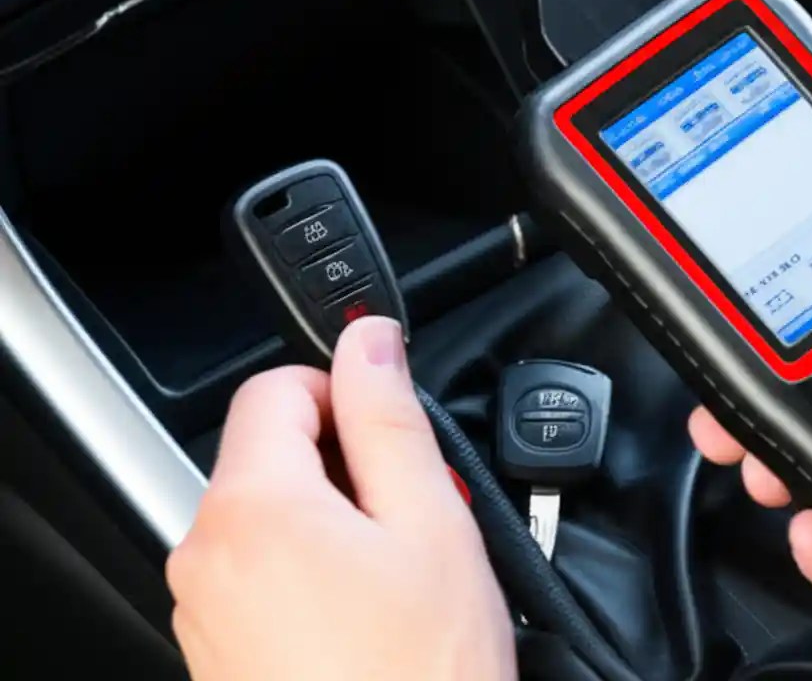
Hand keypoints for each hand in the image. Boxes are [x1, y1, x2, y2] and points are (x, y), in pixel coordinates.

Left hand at [168, 317, 514, 680]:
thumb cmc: (418, 675)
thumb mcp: (430, 524)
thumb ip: (390, 416)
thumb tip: (368, 340)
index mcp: (254, 508)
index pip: (276, 388)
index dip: (342, 391)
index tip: (386, 428)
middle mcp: (207, 554)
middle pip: (270, 456)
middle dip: (343, 468)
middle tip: (411, 517)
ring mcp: (204, 608)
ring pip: (268, 517)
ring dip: (331, 523)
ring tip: (397, 577)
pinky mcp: (216, 649)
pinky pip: (257, 575)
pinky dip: (309, 573)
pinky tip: (366, 615)